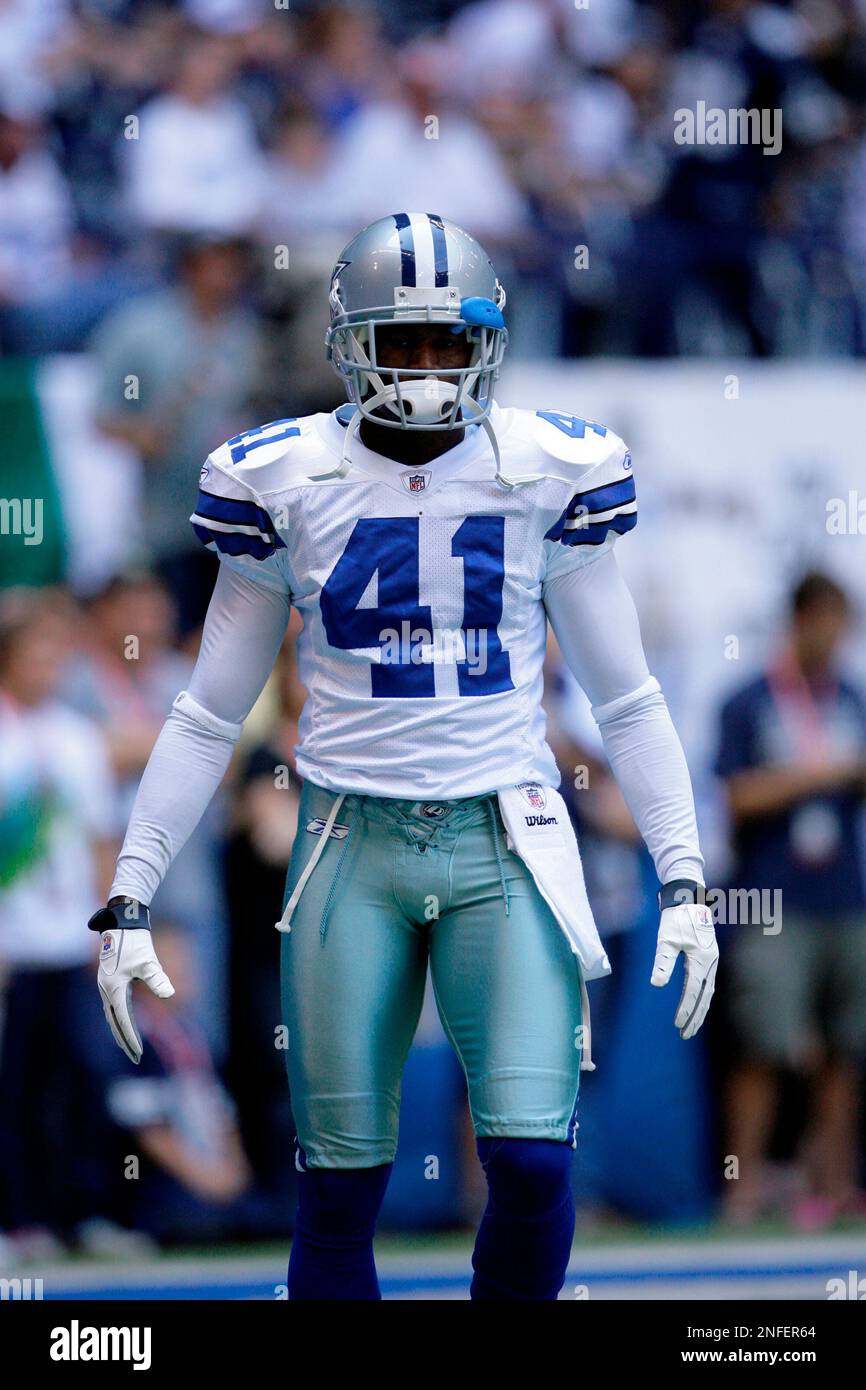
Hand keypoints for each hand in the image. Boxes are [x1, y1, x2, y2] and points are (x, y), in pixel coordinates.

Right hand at [89, 900, 174, 1063]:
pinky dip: (118, 1019)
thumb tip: (170, 994)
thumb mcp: (148, 960)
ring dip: (119, 1031)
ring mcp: (105, 985)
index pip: (122, 1019)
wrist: (122, 922)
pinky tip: (125, 1024)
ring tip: (129, 1047)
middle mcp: (106, 988)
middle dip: (124, 1040)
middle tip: (135, 1058)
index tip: (139, 1052)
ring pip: (111, 1015)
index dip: (131, 1037)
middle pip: (114, 1021)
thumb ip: (157, 978)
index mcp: (113, 987)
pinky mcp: (108, 980)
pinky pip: (112, 1006)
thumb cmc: (135, 940)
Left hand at [651, 895, 717, 1038]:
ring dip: (700, 1010)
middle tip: (685, 1034)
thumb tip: (657, 983)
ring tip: (692, 1026)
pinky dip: (702, 998)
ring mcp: (712, 960)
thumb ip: (663, 962)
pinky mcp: (708, 958)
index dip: (686, 1009)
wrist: (688, 899)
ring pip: (707, 992)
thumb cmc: (676, 918)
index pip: (693, 991)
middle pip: (704, 996)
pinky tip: (697, 1006)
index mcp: (702, 959)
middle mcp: (711, 963)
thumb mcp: (666, 939)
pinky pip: (706, 984)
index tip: (677, 1024)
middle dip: (695, 1016)